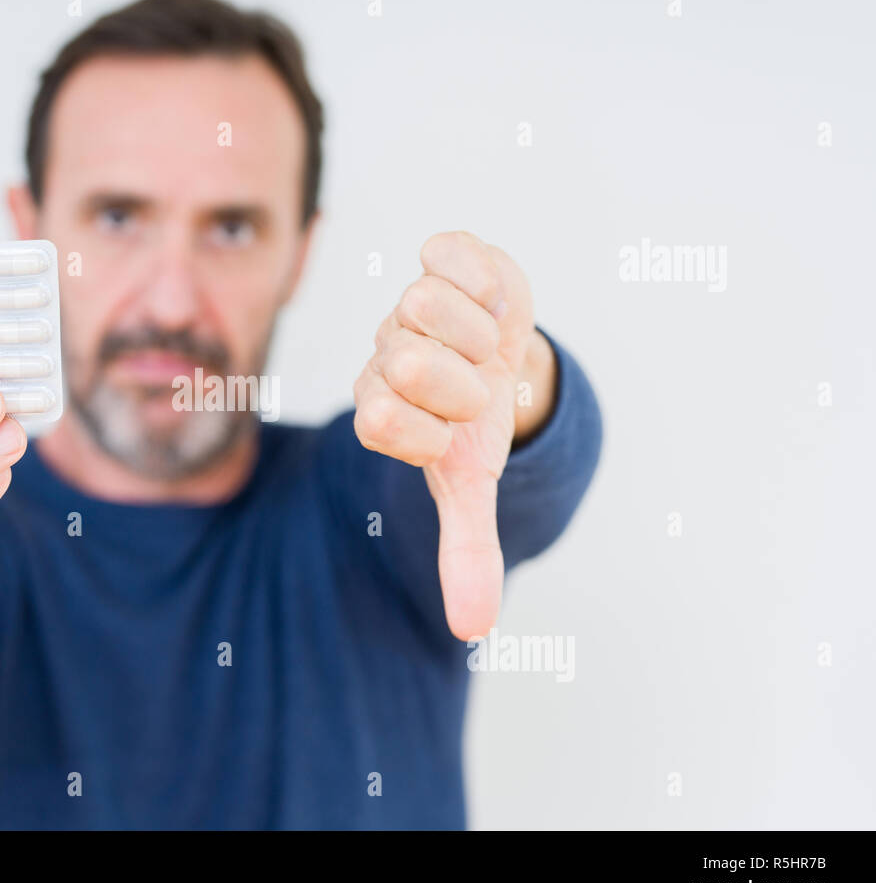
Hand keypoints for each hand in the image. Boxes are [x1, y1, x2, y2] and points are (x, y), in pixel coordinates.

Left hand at [354, 231, 544, 640]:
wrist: (505, 360)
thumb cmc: (475, 424)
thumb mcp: (472, 484)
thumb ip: (467, 549)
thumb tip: (473, 630)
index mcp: (380, 408)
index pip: (377, 422)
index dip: (429, 433)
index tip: (454, 436)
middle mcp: (384, 355)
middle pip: (407, 361)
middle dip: (462, 382)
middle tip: (474, 386)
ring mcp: (408, 304)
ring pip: (426, 305)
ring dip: (480, 334)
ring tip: (486, 347)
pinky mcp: (442, 257)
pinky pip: (451, 252)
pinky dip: (485, 278)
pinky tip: (490, 300)